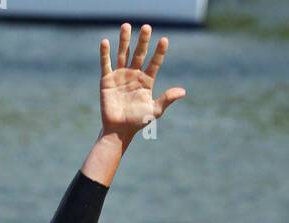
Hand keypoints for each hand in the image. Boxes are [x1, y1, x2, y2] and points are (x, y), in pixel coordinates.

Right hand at [99, 23, 185, 141]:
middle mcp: (134, 74)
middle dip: (143, 41)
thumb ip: (166, 99)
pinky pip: (106, 64)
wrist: (119, 130)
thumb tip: (183, 91)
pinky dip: (105, 53)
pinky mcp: (107, 79)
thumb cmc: (138, 122)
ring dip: (125, 40)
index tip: (164, 40)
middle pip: (139, 53)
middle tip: (147, 27)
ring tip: (126, 25)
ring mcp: (120, 75)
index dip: (159, 52)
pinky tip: (105, 42)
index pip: (154, 63)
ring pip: (123, 53)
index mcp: (146, 81)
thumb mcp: (154, 110)